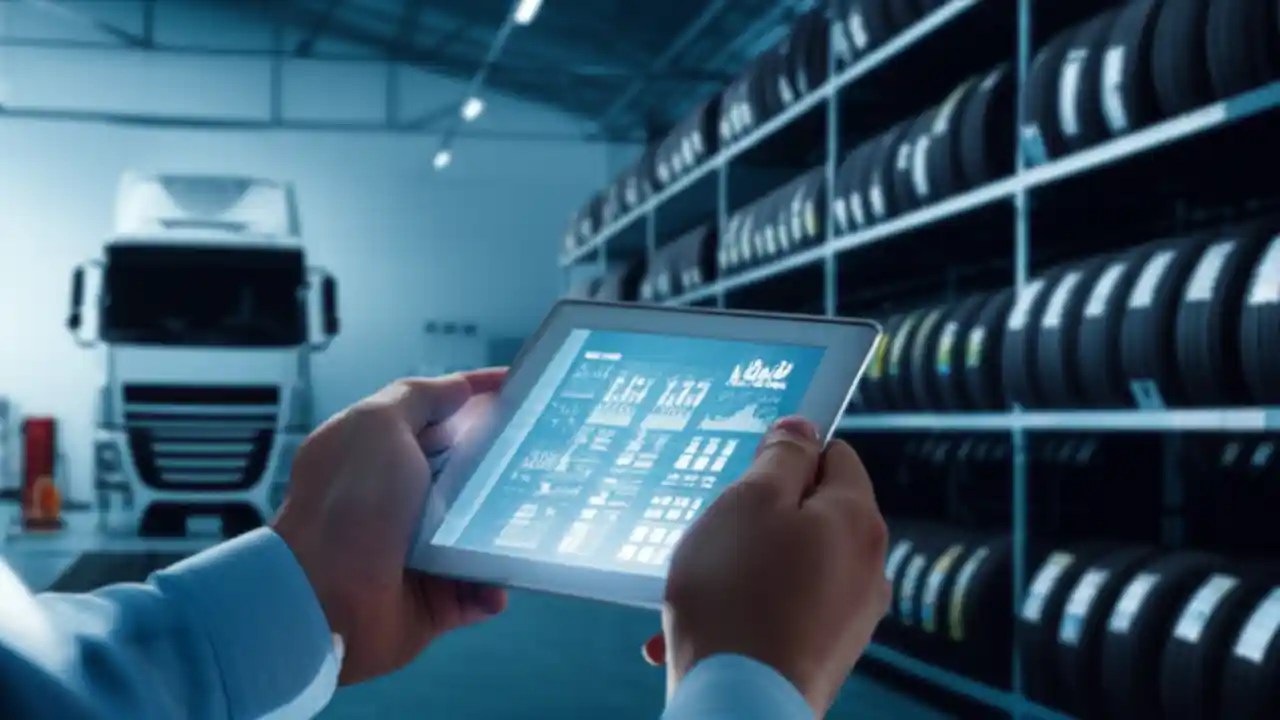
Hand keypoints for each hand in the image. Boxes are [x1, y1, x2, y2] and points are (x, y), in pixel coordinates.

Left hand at [272, 370, 508, 684]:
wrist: (328, 603)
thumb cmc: (349, 505)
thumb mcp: (377, 424)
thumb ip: (418, 397)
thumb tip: (459, 387)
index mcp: (377, 454)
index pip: (436, 417)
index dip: (477, 399)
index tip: (522, 390)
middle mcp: (396, 501)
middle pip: (465, 475)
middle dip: (504, 468)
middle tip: (544, 459)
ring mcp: (415, 552)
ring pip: (478, 533)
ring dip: (505, 532)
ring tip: (533, 524)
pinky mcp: (431, 600)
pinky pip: (477, 589)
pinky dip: (492, 587)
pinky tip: (497, 580)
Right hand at [657, 417, 891, 715]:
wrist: (740, 705)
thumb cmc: (738, 596)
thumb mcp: (749, 503)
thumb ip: (780, 459)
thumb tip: (802, 429)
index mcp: (856, 519)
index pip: (835, 455)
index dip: (788, 457)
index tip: (747, 475)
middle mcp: (867, 567)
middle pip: (813, 516)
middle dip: (760, 520)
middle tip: (716, 534)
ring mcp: (850, 618)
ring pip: (790, 569)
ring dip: (742, 572)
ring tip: (697, 591)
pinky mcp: (825, 656)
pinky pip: (781, 616)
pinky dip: (744, 616)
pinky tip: (694, 632)